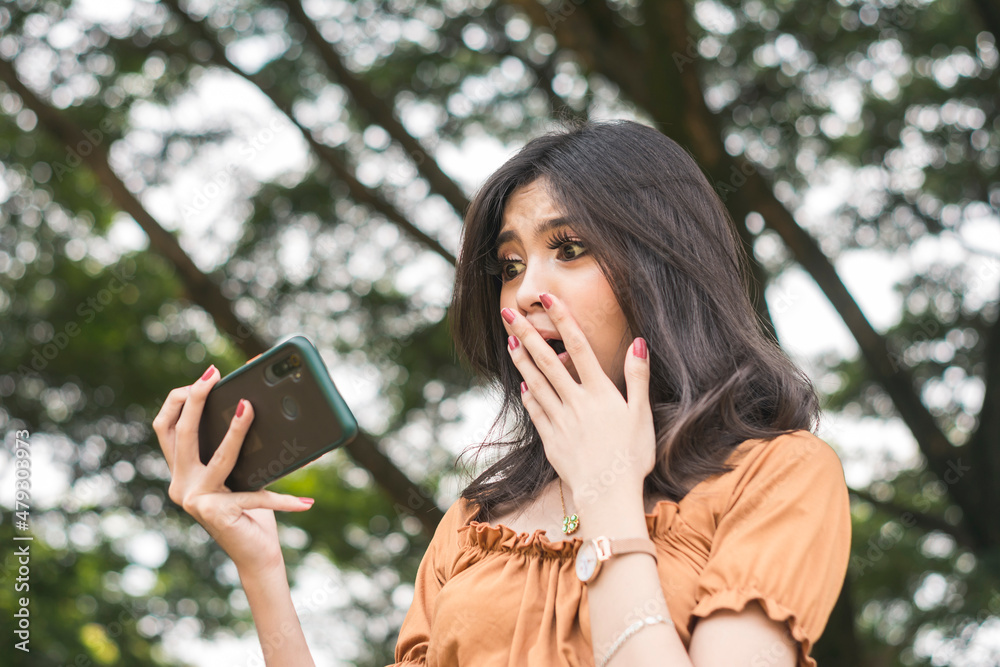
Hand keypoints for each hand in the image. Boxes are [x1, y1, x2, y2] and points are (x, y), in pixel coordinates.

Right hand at [151, 364, 313, 575]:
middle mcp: (182, 485)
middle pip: (183, 434)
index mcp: (181, 472)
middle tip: (212, 375)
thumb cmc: (252, 510)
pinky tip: (306, 501)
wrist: (255, 555)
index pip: (166, 428)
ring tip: (249, 407)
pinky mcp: (220, 515)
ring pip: (218, 456)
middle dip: (195, 400)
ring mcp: (197, 500)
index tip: (204, 376)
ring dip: (235, 430)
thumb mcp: (241, 472)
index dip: (178, 400)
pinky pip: (257, 497)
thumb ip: (234, 446)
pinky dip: (284, 501)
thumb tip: (250, 402)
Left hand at [501, 293, 654, 505]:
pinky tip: (523, 386)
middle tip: (510, 314)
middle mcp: (576, 402)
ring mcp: (560, 421)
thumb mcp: (642, 414)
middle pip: (548, 362)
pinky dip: (529, 397)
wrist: (608, 494)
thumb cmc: (631, 456)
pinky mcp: (551, 441)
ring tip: (509, 342)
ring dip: (522, 361)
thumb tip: (638, 342)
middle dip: (528, 335)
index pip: (579, 347)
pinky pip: (536, 413)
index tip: (549, 299)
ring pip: (536, 384)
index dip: (563, 320)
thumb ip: (638, 377)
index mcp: (600, 393)